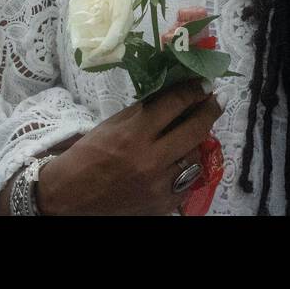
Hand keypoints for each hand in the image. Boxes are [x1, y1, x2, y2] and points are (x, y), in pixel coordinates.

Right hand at [37, 81, 222, 214]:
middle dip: (210, 110)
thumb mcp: (114, 124)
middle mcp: (150, 160)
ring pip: (195, 156)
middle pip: (195, 129)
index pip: (174, 104)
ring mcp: (159, 185)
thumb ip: (145, 111)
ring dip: (197, 140)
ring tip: (194, 130)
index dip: (193, 90)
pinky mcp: (162, 204)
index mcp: (134, 134)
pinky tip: (182, 159)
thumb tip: (175, 94)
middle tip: (217, 100)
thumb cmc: (89, 154)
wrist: (72, 195)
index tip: (204, 84)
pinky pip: (187, 181)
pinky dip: (186, 167)